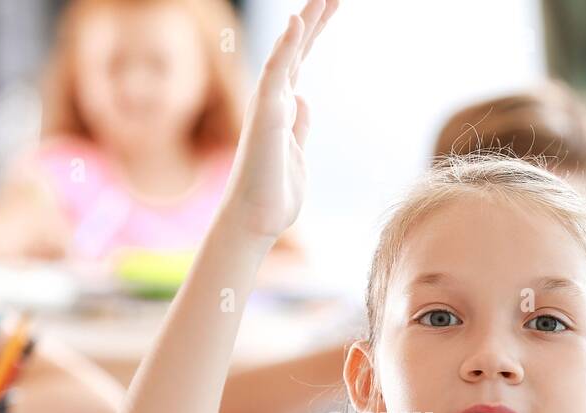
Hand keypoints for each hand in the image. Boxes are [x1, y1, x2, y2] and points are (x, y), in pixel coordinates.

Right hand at [220, 0, 337, 238]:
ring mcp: (268, 105)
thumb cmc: (273, 192)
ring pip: (288, 55)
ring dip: (305, 25)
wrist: (256, 219)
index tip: (329, 8)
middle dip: (314, 21)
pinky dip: (286, 47)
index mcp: (282, 109)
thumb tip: (303, 100)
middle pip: (297, 51)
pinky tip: (296, 22)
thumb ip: (299, 125)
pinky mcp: (266, 114)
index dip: (313, 34)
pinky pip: (276, 73)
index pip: (299, 61)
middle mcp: (273, 101)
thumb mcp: (297, 153)